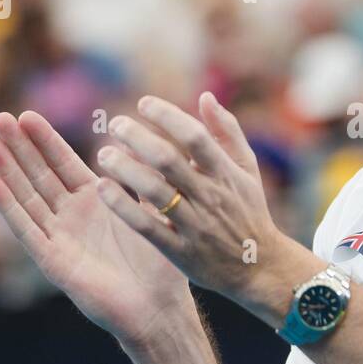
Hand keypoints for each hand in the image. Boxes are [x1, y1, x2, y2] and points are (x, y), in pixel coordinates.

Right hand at [0, 111, 196, 350]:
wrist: (159, 308)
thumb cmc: (162, 263)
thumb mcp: (151, 211)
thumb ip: (139, 178)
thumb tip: (138, 139)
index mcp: (96, 200)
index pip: (64, 163)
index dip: (45, 140)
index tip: (27, 115)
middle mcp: (73, 216)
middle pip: (40, 175)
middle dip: (20, 148)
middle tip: (0, 118)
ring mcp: (60, 237)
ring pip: (28, 198)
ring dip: (8, 172)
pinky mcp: (53, 261)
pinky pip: (28, 230)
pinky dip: (9, 208)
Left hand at [92, 92, 297, 302]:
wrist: (260, 267)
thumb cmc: (250, 211)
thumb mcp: (247, 169)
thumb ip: (227, 132)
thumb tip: (205, 96)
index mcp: (226, 173)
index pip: (195, 137)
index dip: (167, 116)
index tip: (143, 104)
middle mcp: (210, 197)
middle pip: (169, 161)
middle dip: (139, 138)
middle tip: (115, 124)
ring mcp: (195, 225)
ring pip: (155, 192)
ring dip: (125, 170)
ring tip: (103, 154)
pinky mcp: (180, 251)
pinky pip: (148, 227)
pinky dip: (123, 207)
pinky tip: (102, 189)